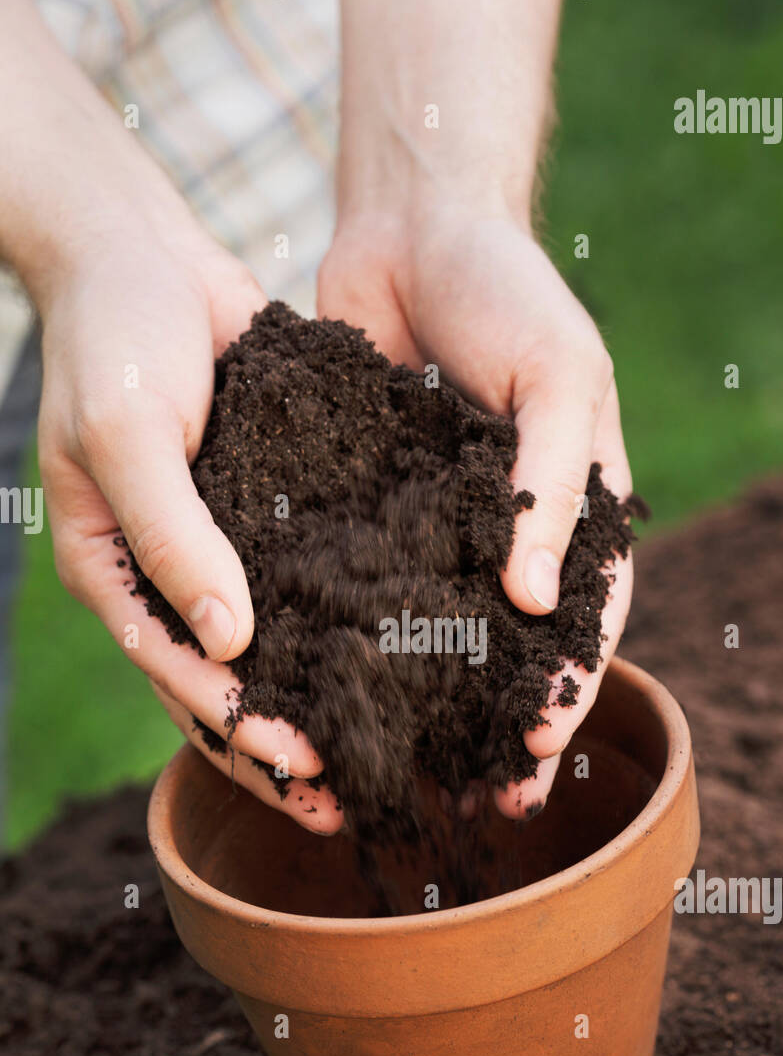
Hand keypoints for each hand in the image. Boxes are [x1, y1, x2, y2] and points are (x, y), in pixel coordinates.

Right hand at [37, 221, 341, 833]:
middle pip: (228, 687)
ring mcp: (217, 549)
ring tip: (379, 753)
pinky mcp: (263, 515)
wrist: (143, 255)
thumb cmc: (115, 339)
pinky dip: (338, 626)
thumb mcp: (129, 435)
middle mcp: (170, 576)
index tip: (307, 768)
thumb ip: (175, 538)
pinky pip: (301, 585)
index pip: (180, 675)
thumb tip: (231, 643)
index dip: (241, 730)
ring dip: (318, 702)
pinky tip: (394, 654)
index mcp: (117, 573)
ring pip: (271, 650)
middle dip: (283, 748)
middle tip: (350, 800)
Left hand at [319, 204, 632, 817]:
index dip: (570, 686)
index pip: (587, 618)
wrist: (411, 226)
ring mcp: (436, 526)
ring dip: (432, 706)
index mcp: (572, 508)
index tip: (540, 747)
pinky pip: (365, 585)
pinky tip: (336, 691)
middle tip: (492, 799)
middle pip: (514, 650)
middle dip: (506, 726)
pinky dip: (357, 640)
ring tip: (413, 771)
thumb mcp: (556, 375)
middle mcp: (506, 532)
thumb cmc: (508, 291)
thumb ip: (550, 485)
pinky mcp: (368, 510)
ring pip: (437, 635)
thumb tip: (536, 601)